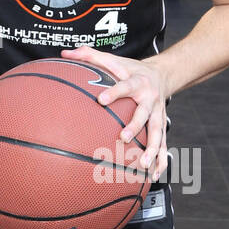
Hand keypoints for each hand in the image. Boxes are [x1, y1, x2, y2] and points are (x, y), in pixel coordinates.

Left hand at [59, 45, 167, 179]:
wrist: (162, 73)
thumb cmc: (130, 69)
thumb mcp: (113, 59)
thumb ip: (89, 55)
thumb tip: (64, 53)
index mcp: (137, 82)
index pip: (125, 86)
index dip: (114, 92)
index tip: (101, 99)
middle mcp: (150, 99)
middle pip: (144, 114)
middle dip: (135, 126)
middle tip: (123, 138)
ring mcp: (158, 114)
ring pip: (158, 133)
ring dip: (152, 150)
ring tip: (143, 166)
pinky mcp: (162, 125)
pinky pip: (163, 145)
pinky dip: (161, 160)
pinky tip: (154, 175)